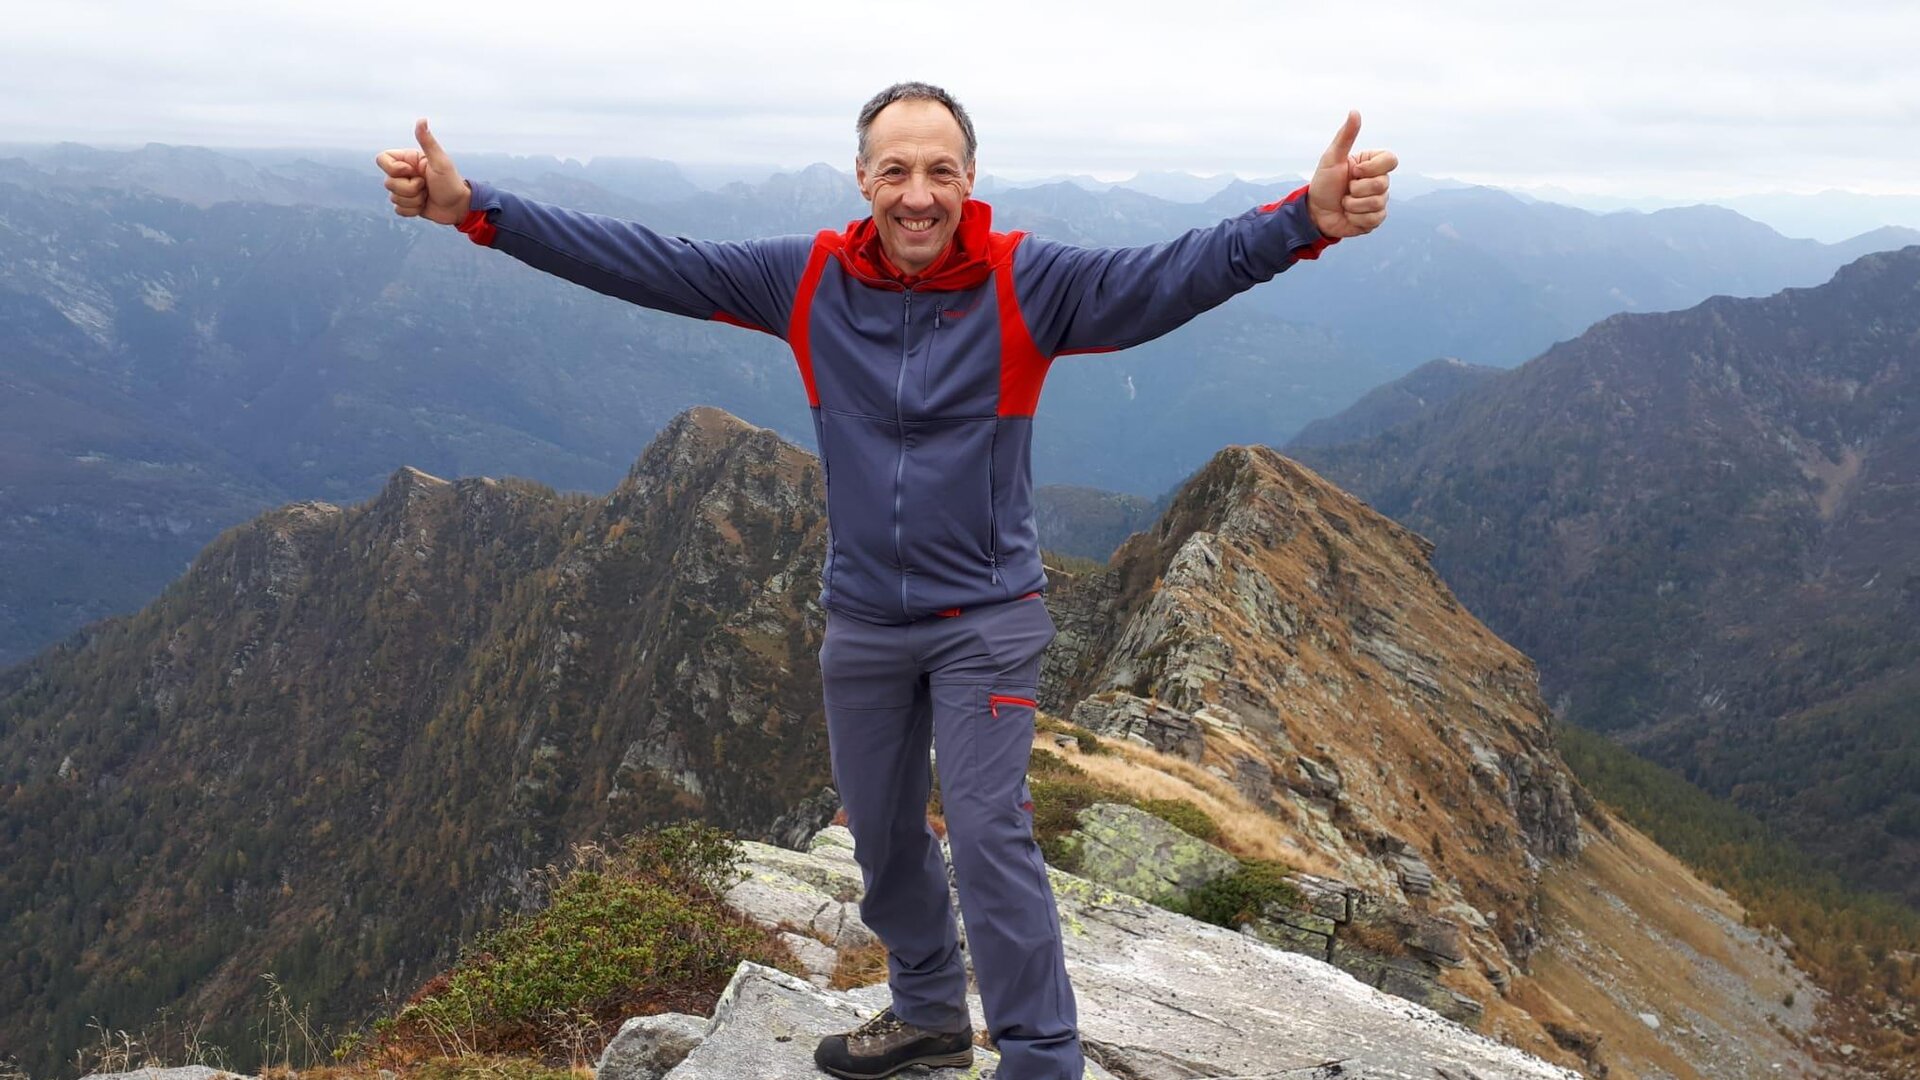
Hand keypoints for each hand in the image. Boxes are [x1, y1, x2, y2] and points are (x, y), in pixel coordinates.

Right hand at [374, 118, 470, 224]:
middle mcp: (404, 173)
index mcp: (407, 160)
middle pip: (388, 183)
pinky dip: (413, 210)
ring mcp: (405, 189)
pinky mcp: (407, 204)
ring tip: (428, 196)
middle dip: (410, 189)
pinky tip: (424, 205)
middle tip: (426, 186)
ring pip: (393, 198)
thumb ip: (428, 142)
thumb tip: (422, 119)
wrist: (460, 206)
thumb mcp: (440, 161)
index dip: (394, 169)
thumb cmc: (451, 182)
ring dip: (414, 200)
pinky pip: (398, 210)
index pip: (381, 159)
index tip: (412, 172)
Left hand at [1307, 110, 1397, 238]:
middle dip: (1357, 189)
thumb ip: (1345, 136)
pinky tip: (1349, 215)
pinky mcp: (1375, 218)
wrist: (1315, 213)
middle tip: (1345, 189)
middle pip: (1383, 184)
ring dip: (1353, 205)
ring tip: (1344, 202)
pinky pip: (1374, 218)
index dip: (1372, 168)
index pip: (1391, 160)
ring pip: (1378, 202)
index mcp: (1372, 164)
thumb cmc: (1323, 183)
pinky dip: (1356, 218)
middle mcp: (1379, 181)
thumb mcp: (1331, 158)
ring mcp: (1379, 200)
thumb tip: (1355, 111)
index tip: (1354, 171)